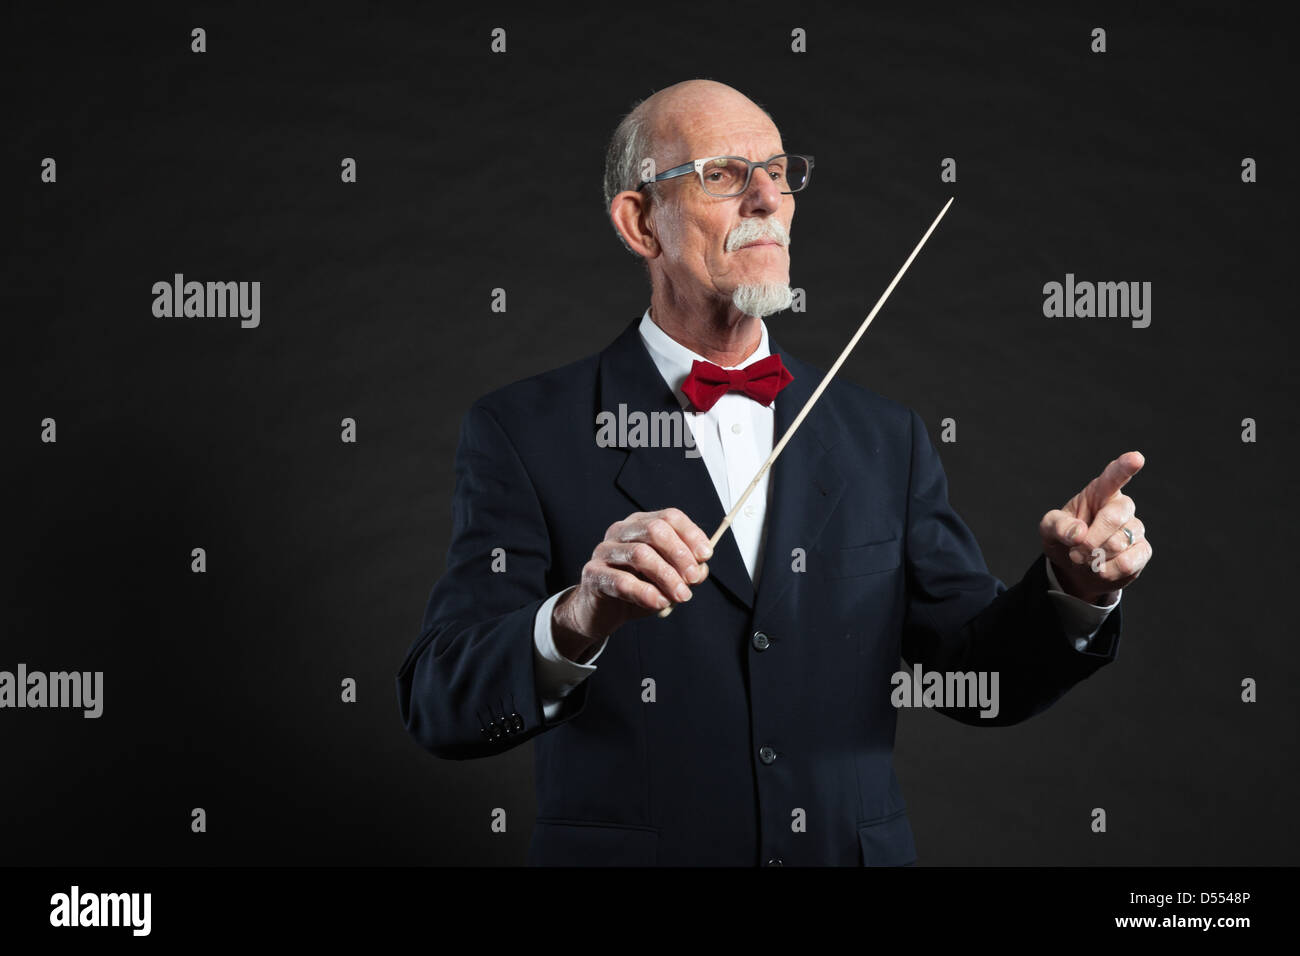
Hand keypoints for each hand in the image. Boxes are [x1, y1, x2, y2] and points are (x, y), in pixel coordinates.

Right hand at [553, 507, 711, 655]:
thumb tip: (701, 569)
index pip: (669, 517)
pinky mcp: (593, 573)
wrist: (603, 612)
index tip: (706, 555)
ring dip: (667, 576)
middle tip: (693, 578)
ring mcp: (604, 550)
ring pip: (640, 554)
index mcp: (641, 525)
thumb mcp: (667, 579)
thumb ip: (685, 571)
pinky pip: (621, 581)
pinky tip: (659, 602)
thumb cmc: (637, 590)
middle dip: (679, 554)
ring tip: (680, 596)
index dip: (691, 534)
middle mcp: (621, 531)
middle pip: (655, 529)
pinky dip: (645, 592)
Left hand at [1039, 451, 1152, 603]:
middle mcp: (1121, 506)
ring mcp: (1134, 528)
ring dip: (1095, 556)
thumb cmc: (1064, 538)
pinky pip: (1127, 562)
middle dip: (1091, 539)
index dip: (1125, 467)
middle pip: (1114, 516)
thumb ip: (1058, 526)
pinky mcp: (1141, 551)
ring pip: (1119, 542)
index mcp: (1099, 492)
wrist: (1076, 568)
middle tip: (1075, 553)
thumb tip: (1079, 533)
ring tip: (1084, 559)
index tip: (1136, 458)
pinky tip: (1100, 569)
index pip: (1114, 476)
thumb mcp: (1049, 529)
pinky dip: (1107, 570)